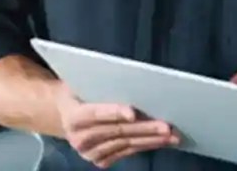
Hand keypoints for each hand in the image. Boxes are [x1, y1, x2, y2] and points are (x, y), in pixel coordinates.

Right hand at [53, 84, 179, 167]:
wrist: (65, 114)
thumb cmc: (79, 91)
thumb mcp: (82, 82)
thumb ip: (99, 84)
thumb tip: (129, 77)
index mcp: (73, 117)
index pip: (96, 113)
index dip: (114, 113)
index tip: (133, 113)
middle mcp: (80, 139)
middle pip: (117, 132)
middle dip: (144, 129)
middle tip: (166, 127)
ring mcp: (91, 153)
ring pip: (125, 144)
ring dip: (151, 140)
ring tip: (171, 135)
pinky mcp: (100, 160)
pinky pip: (127, 152)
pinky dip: (145, 146)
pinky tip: (160, 141)